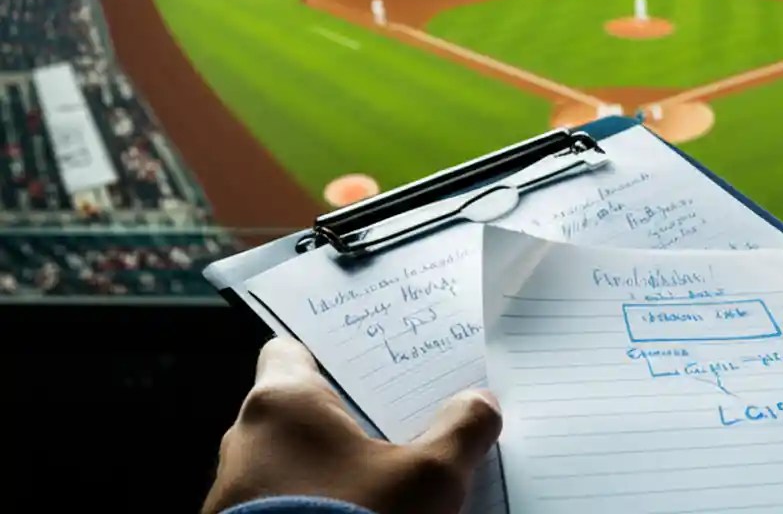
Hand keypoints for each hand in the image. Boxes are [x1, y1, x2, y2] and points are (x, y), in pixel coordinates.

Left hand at [202, 338, 500, 513]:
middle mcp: (244, 442)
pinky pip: (281, 505)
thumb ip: (460, 430)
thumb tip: (481, 404)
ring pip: (291, 465)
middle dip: (350, 421)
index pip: (290, 351)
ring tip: (386, 484)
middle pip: (300, 412)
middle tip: (402, 426)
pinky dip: (314, 506)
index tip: (370, 366)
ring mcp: (234, 496)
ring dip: (331, 472)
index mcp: (281, 404)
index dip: (332, 355)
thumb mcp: (429, 477)